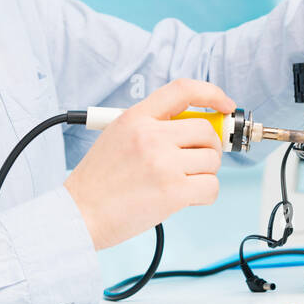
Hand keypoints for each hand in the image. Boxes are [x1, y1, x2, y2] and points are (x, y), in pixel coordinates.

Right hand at [63, 78, 235, 249]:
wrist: (78, 214)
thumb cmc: (98, 182)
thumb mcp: (117, 136)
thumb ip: (151, 126)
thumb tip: (194, 130)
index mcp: (136, 117)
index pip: (183, 90)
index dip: (211, 93)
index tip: (224, 105)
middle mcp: (151, 136)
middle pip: (206, 131)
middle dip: (210, 147)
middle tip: (198, 160)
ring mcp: (163, 163)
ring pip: (212, 160)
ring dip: (205, 173)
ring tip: (182, 182)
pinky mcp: (173, 192)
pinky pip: (211, 187)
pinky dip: (205, 194)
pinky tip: (186, 198)